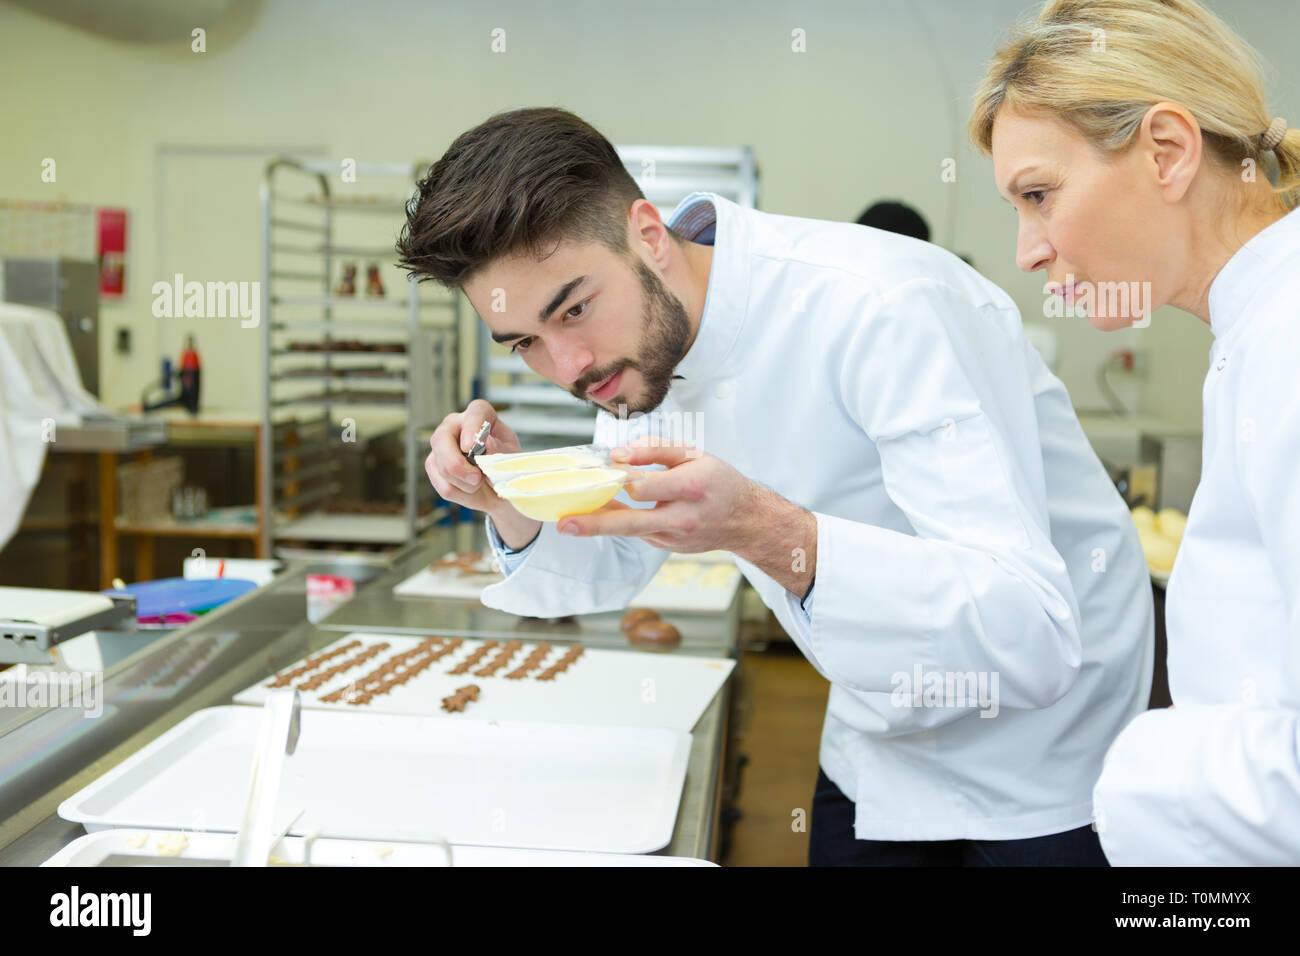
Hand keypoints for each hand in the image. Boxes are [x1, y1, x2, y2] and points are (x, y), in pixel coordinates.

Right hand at [425, 400, 539, 548]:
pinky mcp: (434, 466)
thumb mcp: (512, 457)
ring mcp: (441, 446)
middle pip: (442, 438)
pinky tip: (471, 489)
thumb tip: (488, 442)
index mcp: (481, 415)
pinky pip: (443, 485)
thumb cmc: (506, 465)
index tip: (471, 446)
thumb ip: (501, 449)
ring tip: (481, 482)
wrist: (500, 488)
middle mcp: (456, 425)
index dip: (472, 427)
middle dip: (456, 463)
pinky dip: (461, 493)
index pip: (475, 413)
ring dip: (465, 483)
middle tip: (476, 478)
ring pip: (441, 466)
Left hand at [556, 440, 754, 553]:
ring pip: (629, 530)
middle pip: (630, 523)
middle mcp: (682, 518)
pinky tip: (607, 511)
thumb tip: (617, 455)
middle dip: (595, 524)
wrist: (745, 521)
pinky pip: (638, 531)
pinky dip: (621, 520)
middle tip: (564, 524)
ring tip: (570, 522)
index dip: (621, 478)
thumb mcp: (694, 454)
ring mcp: (673, 538)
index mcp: (691, 488)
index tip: (604, 469)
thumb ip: (655, 450)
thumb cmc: (718, 481)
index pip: (645, 487)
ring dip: (599, 523)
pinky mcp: (667, 547)